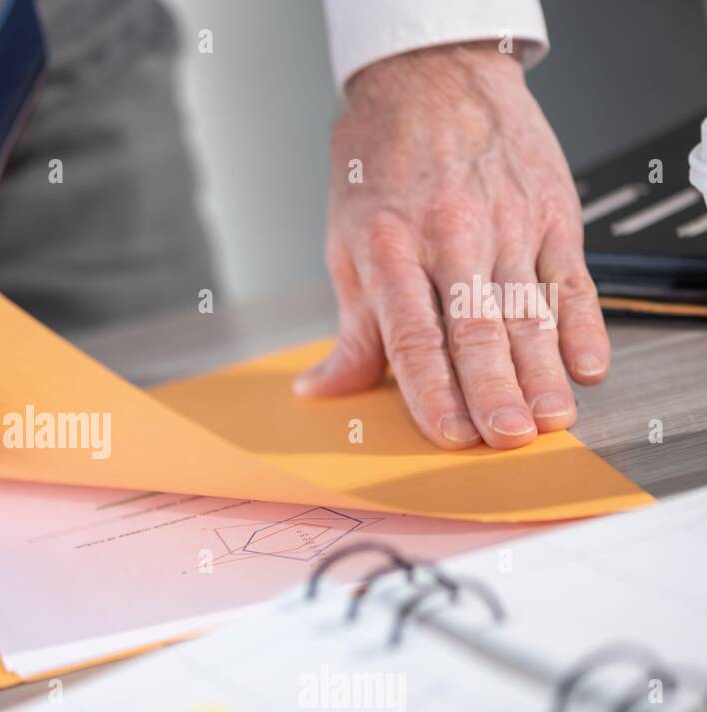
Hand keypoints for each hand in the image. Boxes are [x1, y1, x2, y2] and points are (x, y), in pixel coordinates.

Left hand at [298, 42, 609, 449]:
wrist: (432, 74)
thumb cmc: (382, 161)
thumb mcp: (346, 240)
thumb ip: (352, 326)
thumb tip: (323, 390)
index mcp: (390, 247)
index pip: (413, 334)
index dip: (432, 389)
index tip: (449, 433)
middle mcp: (450, 236)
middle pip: (475, 328)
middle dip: (494, 390)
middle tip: (507, 437)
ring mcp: (506, 222)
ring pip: (527, 310)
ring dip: (541, 370)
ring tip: (549, 416)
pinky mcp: (549, 210)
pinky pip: (570, 276)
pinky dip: (583, 322)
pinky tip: (587, 362)